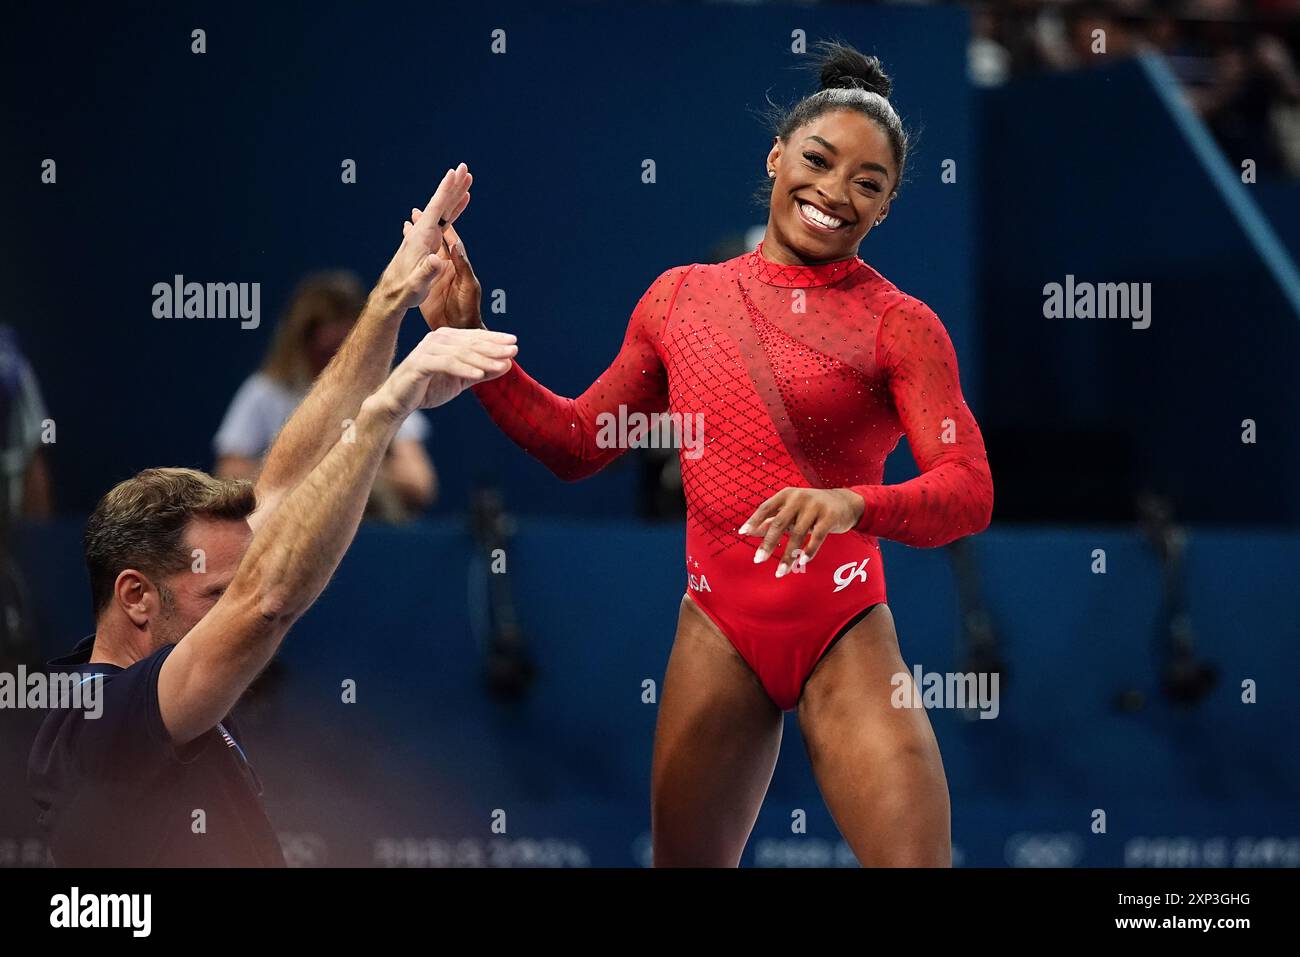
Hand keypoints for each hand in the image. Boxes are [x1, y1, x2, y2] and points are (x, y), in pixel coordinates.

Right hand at [374, 327, 516, 415]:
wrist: (398, 401)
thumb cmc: (428, 388)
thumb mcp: (461, 380)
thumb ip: (483, 371)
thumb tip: (508, 364)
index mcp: (446, 339)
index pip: (474, 337)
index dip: (495, 339)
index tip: (514, 342)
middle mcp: (436, 339)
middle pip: (470, 343)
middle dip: (494, 347)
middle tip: (514, 350)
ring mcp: (427, 350)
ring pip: (460, 353)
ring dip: (483, 359)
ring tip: (502, 365)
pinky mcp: (420, 364)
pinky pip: (446, 364)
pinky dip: (463, 369)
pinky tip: (479, 375)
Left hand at [382, 164, 472, 308]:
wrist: (392, 296)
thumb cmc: (404, 291)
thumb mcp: (417, 284)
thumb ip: (427, 272)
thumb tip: (437, 259)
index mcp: (422, 237)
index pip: (436, 208)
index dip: (446, 190)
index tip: (454, 172)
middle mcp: (423, 232)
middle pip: (441, 203)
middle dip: (453, 185)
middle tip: (464, 168)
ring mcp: (425, 237)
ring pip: (443, 210)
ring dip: (454, 195)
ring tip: (465, 181)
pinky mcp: (427, 243)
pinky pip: (442, 222)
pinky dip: (451, 211)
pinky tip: (456, 207)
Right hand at [403, 213, 482, 330]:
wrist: (458, 330)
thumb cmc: (468, 310)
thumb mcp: (468, 287)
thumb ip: (462, 267)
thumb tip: (456, 244)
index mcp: (458, 265)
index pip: (450, 240)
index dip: (443, 226)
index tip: (435, 211)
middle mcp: (446, 267)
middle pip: (435, 242)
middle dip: (427, 226)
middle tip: (416, 211)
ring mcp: (434, 275)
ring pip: (425, 251)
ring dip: (417, 238)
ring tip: (407, 223)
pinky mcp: (425, 285)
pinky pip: (417, 267)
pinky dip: (410, 256)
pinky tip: (403, 247)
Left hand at [739, 487, 864, 577]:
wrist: (844, 502)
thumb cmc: (812, 508)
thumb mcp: (791, 510)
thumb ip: (772, 519)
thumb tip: (750, 531)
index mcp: (787, 495)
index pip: (766, 507)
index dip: (754, 520)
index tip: (743, 533)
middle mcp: (799, 498)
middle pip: (779, 523)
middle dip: (768, 544)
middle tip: (758, 560)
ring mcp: (815, 507)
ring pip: (798, 534)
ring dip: (788, 555)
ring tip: (781, 571)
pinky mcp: (829, 517)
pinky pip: (817, 537)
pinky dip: (809, 550)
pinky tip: (802, 561)